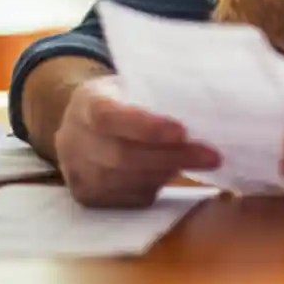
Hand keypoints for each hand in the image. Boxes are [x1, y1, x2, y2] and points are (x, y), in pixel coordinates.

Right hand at [54, 75, 220, 206]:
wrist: (83, 123)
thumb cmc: (121, 99)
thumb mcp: (132, 84)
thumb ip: (156, 94)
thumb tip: (204, 105)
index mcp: (85, 102)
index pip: (109, 116)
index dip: (145, 126)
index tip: (183, 130)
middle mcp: (73, 138)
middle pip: (121, 156)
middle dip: (171, 157)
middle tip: (211, 156)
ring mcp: (76, 171)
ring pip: (125, 182)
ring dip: (166, 173)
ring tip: (196, 162)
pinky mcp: (85, 196)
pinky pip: (125, 199)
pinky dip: (153, 187)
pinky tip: (170, 174)